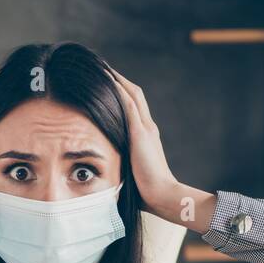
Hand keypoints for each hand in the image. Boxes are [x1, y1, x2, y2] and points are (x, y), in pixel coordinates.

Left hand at [108, 67, 215, 230]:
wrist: (162, 195)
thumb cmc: (146, 193)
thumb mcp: (131, 173)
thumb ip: (123, 165)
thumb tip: (104, 171)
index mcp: (146, 136)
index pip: (134, 107)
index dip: (122, 93)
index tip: (108, 83)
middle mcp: (148, 127)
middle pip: (134, 94)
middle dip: (119, 79)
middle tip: (102, 68)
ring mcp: (145, 128)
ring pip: (131, 94)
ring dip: (117, 79)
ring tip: (101, 67)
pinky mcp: (140, 133)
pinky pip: (128, 104)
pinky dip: (117, 90)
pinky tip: (106, 79)